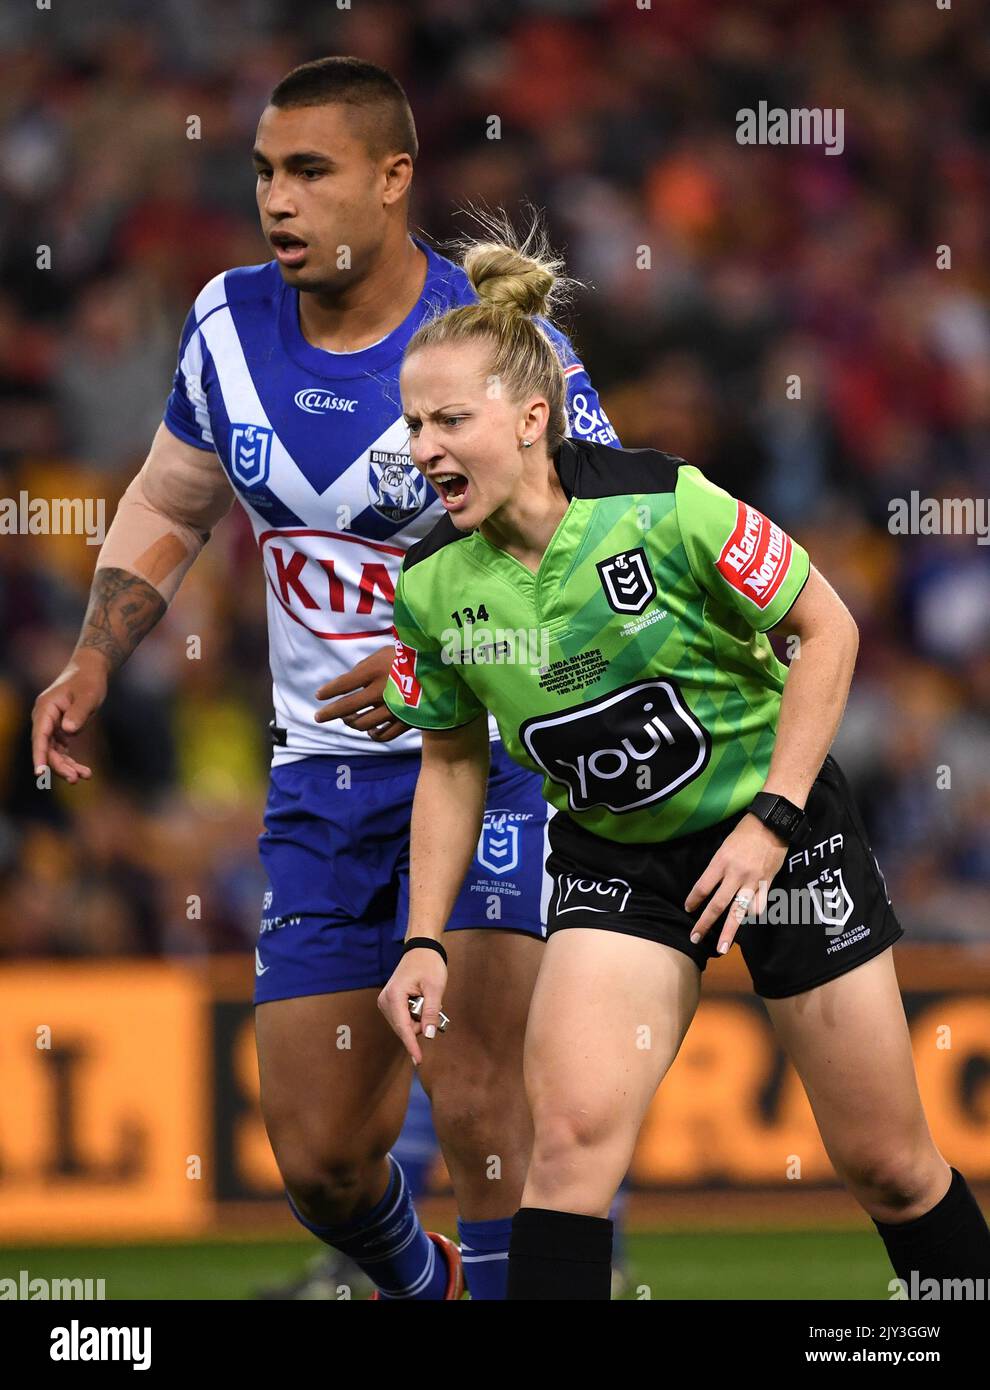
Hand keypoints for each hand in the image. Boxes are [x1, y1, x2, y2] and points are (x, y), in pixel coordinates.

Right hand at [31, 649, 108, 782]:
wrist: (90, 671)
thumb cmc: (89, 681)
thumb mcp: (88, 695)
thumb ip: (78, 713)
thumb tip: (67, 731)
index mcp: (46, 708)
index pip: (39, 736)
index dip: (39, 755)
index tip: (40, 773)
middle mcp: (44, 718)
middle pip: (46, 748)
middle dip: (59, 766)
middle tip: (76, 779)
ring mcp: (51, 725)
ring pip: (54, 752)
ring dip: (66, 766)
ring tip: (85, 776)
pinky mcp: (59, 730)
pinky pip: (61, 750)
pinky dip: (71, 761)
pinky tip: (84, 771)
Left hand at [314, 644, 409, 742]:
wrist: (442, 669)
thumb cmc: (410, 655)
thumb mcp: (385, 652)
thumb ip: (366, 665)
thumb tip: (349, 680)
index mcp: (375, 670)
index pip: (343, 684)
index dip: (328, 691)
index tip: (319, 696)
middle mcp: (380, 691)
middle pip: (348, 707)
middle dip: (329, 713)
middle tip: (318, 717)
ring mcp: (393, 708)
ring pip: (363, 724)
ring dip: (351, 723)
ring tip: (347, 720)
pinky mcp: (405, 720)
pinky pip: (384, 734)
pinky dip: (374, 735)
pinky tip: (369, 731)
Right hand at [377, 946, 447, 1065]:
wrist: (420, 949)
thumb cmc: (429, 965)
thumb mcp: (435, 988)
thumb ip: (431, 1013)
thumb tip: (428, 1036)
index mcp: (394, 996)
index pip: (403, 1028)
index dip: (412, 1045)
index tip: (419, 1061)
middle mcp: (385, 1001)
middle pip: (404, 1028)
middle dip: (420, 1024)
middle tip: (433, 1003)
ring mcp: (385, 1003)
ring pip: (404, 1025)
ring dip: (419, 1019)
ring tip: (427, 999)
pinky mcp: (389, 1004)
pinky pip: (403, 1019)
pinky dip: (415, 1015)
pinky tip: (421, 1002)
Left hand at [684, 814, 788, 954]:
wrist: (773, 823)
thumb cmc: (746, 831)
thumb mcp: (725, 846)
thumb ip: (719, 867)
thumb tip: (711, 887)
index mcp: (721, 862)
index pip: (703, 887)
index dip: (694, 900)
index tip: (688, 909)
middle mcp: (736, 874)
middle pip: (717, 905)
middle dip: (704, 923)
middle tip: (695, 938)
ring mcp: (753, 881)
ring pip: (738, 912)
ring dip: (729, 932)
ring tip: (722, 948)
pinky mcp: (767, 883)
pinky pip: (758, 906)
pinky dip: (752, 914)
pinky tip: (747, 919)